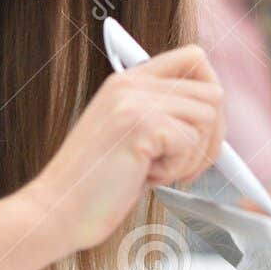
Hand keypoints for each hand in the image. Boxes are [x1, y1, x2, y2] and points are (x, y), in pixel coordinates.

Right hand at [24, 44, 223, 255]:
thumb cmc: (94, 184)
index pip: (194, 58)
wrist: (57, 210)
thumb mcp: (130, 136)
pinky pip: (190, 143)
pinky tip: (145, 176)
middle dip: (211, 137)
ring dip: (191, 156)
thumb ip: (163, 116)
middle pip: (212, 92)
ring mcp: (134, 101)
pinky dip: (176, 170)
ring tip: (155, 170)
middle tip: (183, 164)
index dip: (210, 92)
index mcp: (128, 81)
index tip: (202, 129)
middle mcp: (131, 83)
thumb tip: (213, 116)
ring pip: (207, 118)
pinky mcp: (140, 125)